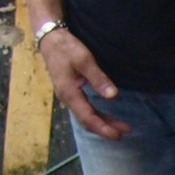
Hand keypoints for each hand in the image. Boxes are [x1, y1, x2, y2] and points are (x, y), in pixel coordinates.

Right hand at [40, 24, 128, 140]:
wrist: (50, 39)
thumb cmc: (66, 48)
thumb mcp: (84, 60)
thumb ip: (98, 78)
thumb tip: (113, 96)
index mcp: (69, 93)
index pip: (87, 118)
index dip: (103, 128)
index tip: (118, 135)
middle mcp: (67, 98)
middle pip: (87, 121)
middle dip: (106, 129)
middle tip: (125, 133)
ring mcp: (68, 96)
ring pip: (85, 116)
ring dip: (102, 123)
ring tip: (120, 128)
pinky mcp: (70, 92)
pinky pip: (84, 110)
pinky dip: (96, 116)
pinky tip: (106, 117)